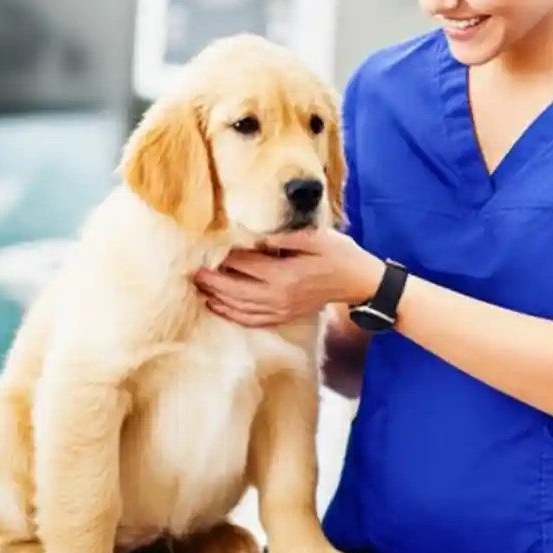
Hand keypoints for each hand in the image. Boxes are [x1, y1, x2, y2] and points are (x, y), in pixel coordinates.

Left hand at [193, 228, 382, 327]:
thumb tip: (256, 233)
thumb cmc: (340, 255)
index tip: (206, 249)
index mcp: (284, 275)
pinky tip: (219, 307)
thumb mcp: (315, 238)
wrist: (359, 282)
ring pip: (239, 308)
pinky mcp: (284, 316)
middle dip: (211, 281)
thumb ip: (283, 237)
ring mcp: (280, 309)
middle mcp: (278, 296)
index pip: (244, 266)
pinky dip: (231, 314)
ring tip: (200, 287)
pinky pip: (251, 320)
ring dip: (217, 298)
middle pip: (234, 290)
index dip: (223, 258)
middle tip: (192, 271)